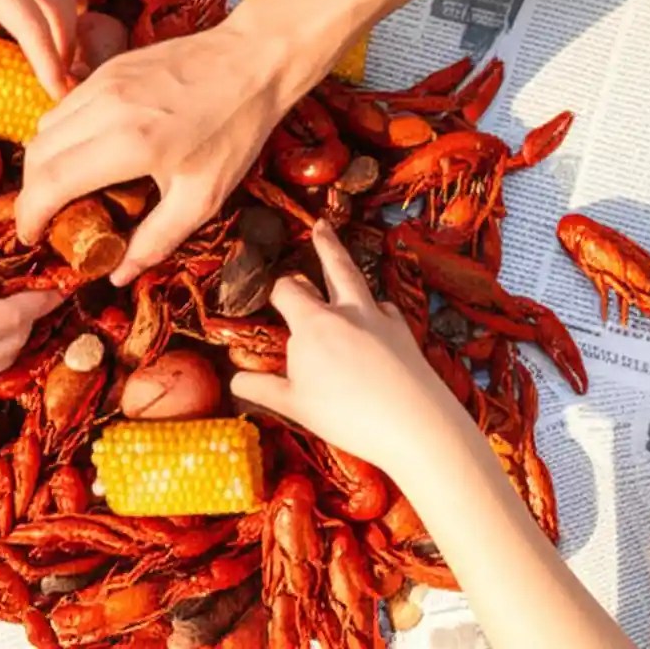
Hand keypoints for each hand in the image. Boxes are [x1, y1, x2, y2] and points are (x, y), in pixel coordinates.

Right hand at [16, 24, 288, 285]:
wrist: (253, 61)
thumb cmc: (234, 132)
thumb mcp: (203, 198)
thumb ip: (156, 240)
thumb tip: (118, 276)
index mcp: (129, 144)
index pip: (51, 183)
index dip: (31, 216)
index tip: (32, 238)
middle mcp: (106, 108)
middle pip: (37, 155)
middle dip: (31, 194)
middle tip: (47, 220)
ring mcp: (104, 82)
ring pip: (44, 127)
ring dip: (42, 163)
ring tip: (63, 190)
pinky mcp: (108, 67)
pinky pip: (65, 106)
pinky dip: (60, 135)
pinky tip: (83, 154)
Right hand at [230, 221, 471, 475]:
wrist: (416, 425)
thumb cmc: (346, 415)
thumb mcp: (293, 405)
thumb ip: (261, 388)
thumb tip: (234, 381)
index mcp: (313, 323)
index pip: (287, 289)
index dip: (276, 288)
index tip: (270, 290)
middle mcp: (347, 311)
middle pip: (333, 266)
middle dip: (324, 245)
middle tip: (320, 225)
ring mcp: (379, 318)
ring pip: (361, 284)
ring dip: (350, 273)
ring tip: (344, 266)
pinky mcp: (404, 333)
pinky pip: (385, 309)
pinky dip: (375, 308)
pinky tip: (374, 317)